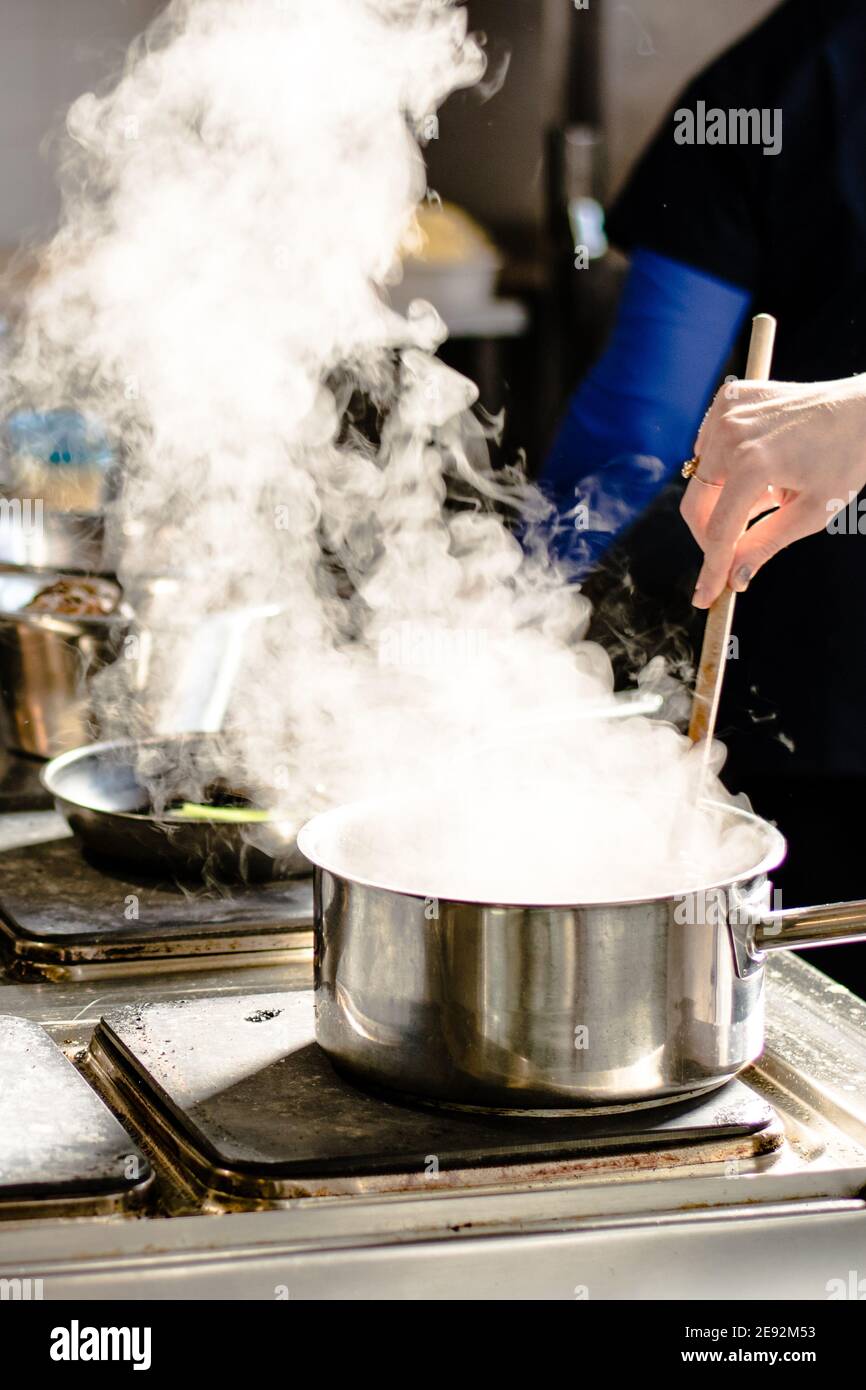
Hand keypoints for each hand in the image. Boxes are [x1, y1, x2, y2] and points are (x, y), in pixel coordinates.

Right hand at [680, 375, 865, 607]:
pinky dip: (724, 462)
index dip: (711, 568)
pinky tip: (756, 462)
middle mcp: (732, 435)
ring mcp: (728, 412)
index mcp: (754, 464)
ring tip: (769, 492)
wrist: (863, 408)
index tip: (704, 597)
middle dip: (711, 534)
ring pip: (702, 476)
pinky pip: (708, 445)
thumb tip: (734, 579)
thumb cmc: (846, 460)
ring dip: (724, 495)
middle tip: (731, 552)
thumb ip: (764, 545)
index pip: (718, 531)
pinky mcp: (729, 399)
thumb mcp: (811, 512)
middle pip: (697, 504)